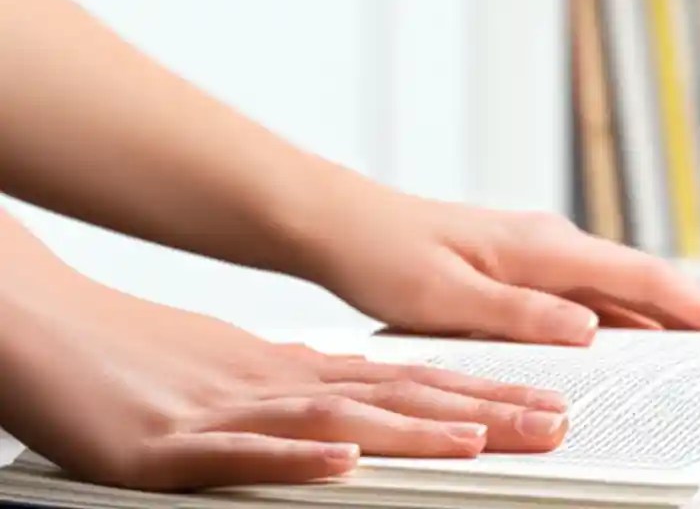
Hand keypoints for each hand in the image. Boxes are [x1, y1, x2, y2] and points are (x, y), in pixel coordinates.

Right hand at [0, 267, 569, 490]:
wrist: (49, 331)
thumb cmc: (145, 362)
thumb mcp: (245, 383)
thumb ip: (308, 400)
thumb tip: (363, 421)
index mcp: (302, 378)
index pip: (410, 387)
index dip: (482, 398)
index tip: (547, 406)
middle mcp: (282, 388)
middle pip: (397, 401)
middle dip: (482, 415)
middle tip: (556, 424)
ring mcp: (229, 413)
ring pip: (337, 419)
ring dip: (412, 431)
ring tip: (479, 439)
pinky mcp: (168, 445)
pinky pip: (242, 451)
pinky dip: (296, 455)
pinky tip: (344, 460)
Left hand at [290, 178, 699, 345]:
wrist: (343, 224)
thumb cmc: (384, 255)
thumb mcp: (445, 297)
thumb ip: (520, 314)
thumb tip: (592, 330)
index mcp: (544, 247)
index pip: (646, 280)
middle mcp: (553, 244)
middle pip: (649, 285)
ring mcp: (542, 253)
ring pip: (623, 292)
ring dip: (668, 323)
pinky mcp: (526, 267)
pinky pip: (592, 297)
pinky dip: (626, 322)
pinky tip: (634, 349)